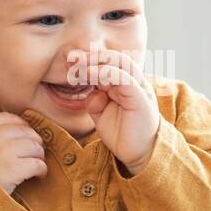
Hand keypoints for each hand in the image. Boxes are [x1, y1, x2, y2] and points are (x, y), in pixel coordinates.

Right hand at [0, 111, 47, 193]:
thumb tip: (15, 126)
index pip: (10, 118)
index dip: (21, 127)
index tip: (23, 138)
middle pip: (26, 131)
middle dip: (33, 142)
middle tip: (33, 153)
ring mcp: (4, 151)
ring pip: (35, 146)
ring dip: (38, 156)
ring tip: (35, 163)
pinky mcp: (13, 169)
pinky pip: (37, 164)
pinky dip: (41, 170)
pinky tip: (38, 175)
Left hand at [68, 47, 159, 174]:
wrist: (139, 154)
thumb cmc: (122, 134)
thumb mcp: (101, 114)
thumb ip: (94, 100)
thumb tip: (90, 92)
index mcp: (125, 83)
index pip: (108, 62)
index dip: (89, 59)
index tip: (70, 61)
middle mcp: (134, 82)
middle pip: (114, 58)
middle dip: (91, 56)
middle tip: (72, 58)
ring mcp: (139, 88)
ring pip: (120, 64)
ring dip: (97, 62)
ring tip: (79, 66)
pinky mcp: (140, 97)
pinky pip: (125, 78)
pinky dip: (107, 73)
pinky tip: (91, 74)